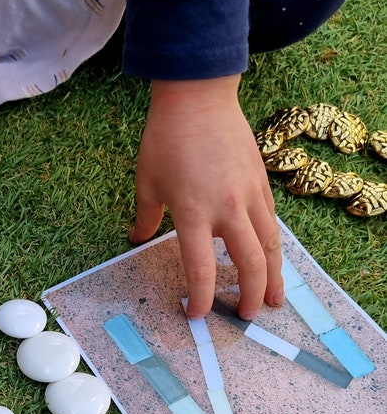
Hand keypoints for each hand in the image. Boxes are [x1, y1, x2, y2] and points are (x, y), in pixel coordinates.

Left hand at [129, 76, 283, 319]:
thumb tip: (137, 239)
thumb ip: (145, 216)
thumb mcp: (146, 181)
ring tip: (276, 300)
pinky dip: (274, 247)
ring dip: (274, 276)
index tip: (196, 314)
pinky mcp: (261, 183)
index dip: (200, 298)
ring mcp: (249, 195)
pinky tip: (273, 260)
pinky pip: (271, 223)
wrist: (199, 97)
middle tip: (247, 316)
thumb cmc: (166, 139)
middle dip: (251, 295)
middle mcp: (227, 208)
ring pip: (270, 245)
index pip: (200, 268)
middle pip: (250, 263)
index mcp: (193, 212)